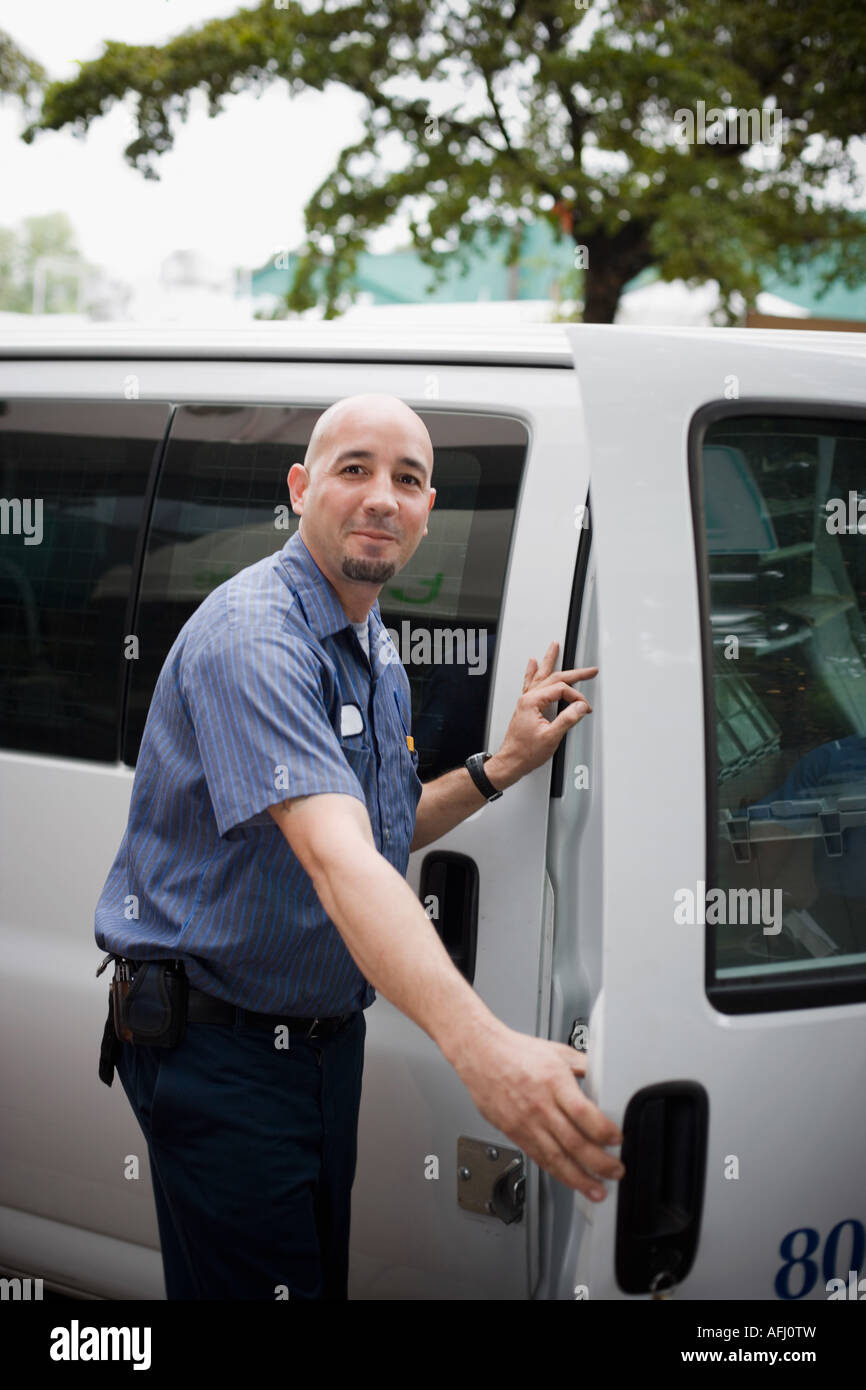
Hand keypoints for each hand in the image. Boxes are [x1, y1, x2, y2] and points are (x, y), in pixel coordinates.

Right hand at [453, 1024, 623, 1198]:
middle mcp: (540, 1105)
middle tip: (615, 1171)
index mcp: (554, 1082)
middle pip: (573, 1142)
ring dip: (579, 1178)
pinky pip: (539, 1158)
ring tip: (597, 1190)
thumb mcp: (557, 1051)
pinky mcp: (514, 1133)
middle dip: (599, 1163)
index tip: (617, 1140)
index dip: (603, 1131)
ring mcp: (526, 1122)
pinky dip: (557, 1173)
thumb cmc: (515, 1051)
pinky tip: (570, 1180)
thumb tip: (605, 1073)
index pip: (583, 1113)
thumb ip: (583, 1065)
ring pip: (556, 1158)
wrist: (480, 1054)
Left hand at [486, 641, 597, 789]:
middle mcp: (528, 698)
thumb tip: (580, 707)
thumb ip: (567, 719)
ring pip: (541, 676)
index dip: (576, 698)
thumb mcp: (551, 737)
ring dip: (549, 661)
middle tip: (589, 670)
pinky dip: (533, 672)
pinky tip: (532, 664)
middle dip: (574, 673)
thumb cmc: (525, 752)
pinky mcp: (526, 707)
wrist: (511, 761)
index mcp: (532, 702)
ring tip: (553, 647)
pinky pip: (531, 683)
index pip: (561, 690)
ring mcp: (526, 702)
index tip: (583, 708)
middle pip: (553, 678)